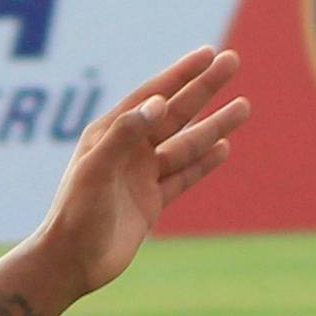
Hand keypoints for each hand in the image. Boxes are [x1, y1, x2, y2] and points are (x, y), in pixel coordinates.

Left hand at [29, 47, 247, 294]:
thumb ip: (125, 134)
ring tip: (243, 106)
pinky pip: (184, 176)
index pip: (152, 96)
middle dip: (204, 88)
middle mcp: (127, 151)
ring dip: (214, 125)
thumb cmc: (75, 213)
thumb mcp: (97, 169)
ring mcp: (141, 176)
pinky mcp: (151, 203)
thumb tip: (158, 102)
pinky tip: (224, 147)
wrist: (71, 263)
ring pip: (186, 144)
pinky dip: (204, 162)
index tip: (207, 53)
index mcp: (109, 134)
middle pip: (175, 113)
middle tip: (232, 62)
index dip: (180, 73)